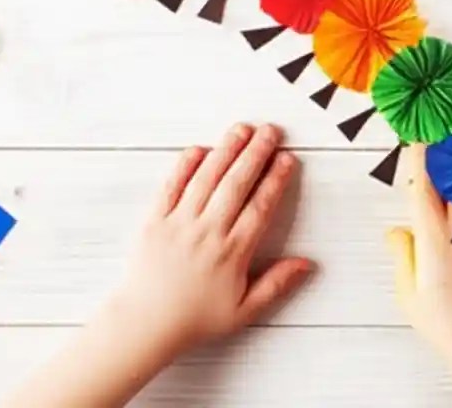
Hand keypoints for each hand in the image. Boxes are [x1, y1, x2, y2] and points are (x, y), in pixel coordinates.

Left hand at [118, 122, 314, 355]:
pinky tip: (200, 148)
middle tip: (271, 131)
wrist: (145, 323)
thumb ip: (277, 284)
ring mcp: (179, 223)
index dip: (275, 180)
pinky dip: (186, 165)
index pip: (260, 207)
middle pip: (236, 183)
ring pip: (207, 178)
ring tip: (242, 129)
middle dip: (256, 153)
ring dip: (226, 150)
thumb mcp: (244, 310)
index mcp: (232, 253)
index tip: (287, 159)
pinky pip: (172, 185)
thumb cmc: (195, 319)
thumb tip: (307, 264)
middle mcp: (207, 232)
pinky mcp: (155, 220)